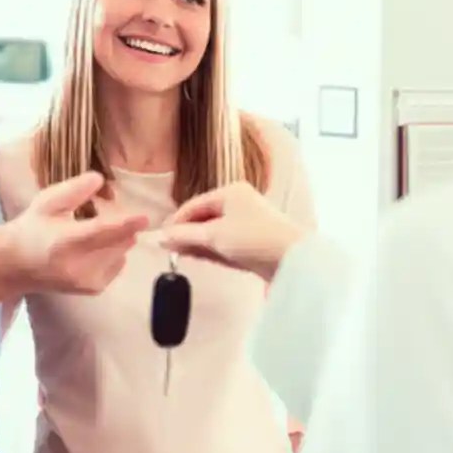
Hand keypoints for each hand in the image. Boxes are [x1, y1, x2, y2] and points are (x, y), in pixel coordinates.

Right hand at [7, 171, 148, 293]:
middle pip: (118, 242)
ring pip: (122, 252)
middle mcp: (78, 266)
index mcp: (64, 241)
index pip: (101, 232)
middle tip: (100, 217)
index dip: (125, 224)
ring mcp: (88, 281)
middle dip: (121, 226)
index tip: (144, 217)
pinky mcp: (94, 289)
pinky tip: (94, 249)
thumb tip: (100, 179)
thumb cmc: (34, 228)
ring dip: (118, 239)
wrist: (17, 265)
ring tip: (91, 234)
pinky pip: (119, 263)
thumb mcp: (48, 201)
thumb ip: (75, 189)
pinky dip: (114, 252)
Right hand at [157, 182, 305, 281]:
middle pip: (204, 218)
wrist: (292, 259)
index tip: (161, 237)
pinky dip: (211, 250)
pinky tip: (197, 257)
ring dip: (197, 243)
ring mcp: (247, 224)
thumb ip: (185, 236)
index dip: (176, 221)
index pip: (194, 204)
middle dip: (186, 233)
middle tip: (168, 249)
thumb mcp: (214, 236)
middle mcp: (239, 204)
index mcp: (231, 192)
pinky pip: (225, 244)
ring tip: (178, 254)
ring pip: (214, 232)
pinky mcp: (252, 243)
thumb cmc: (254, 239)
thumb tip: (160, 237)